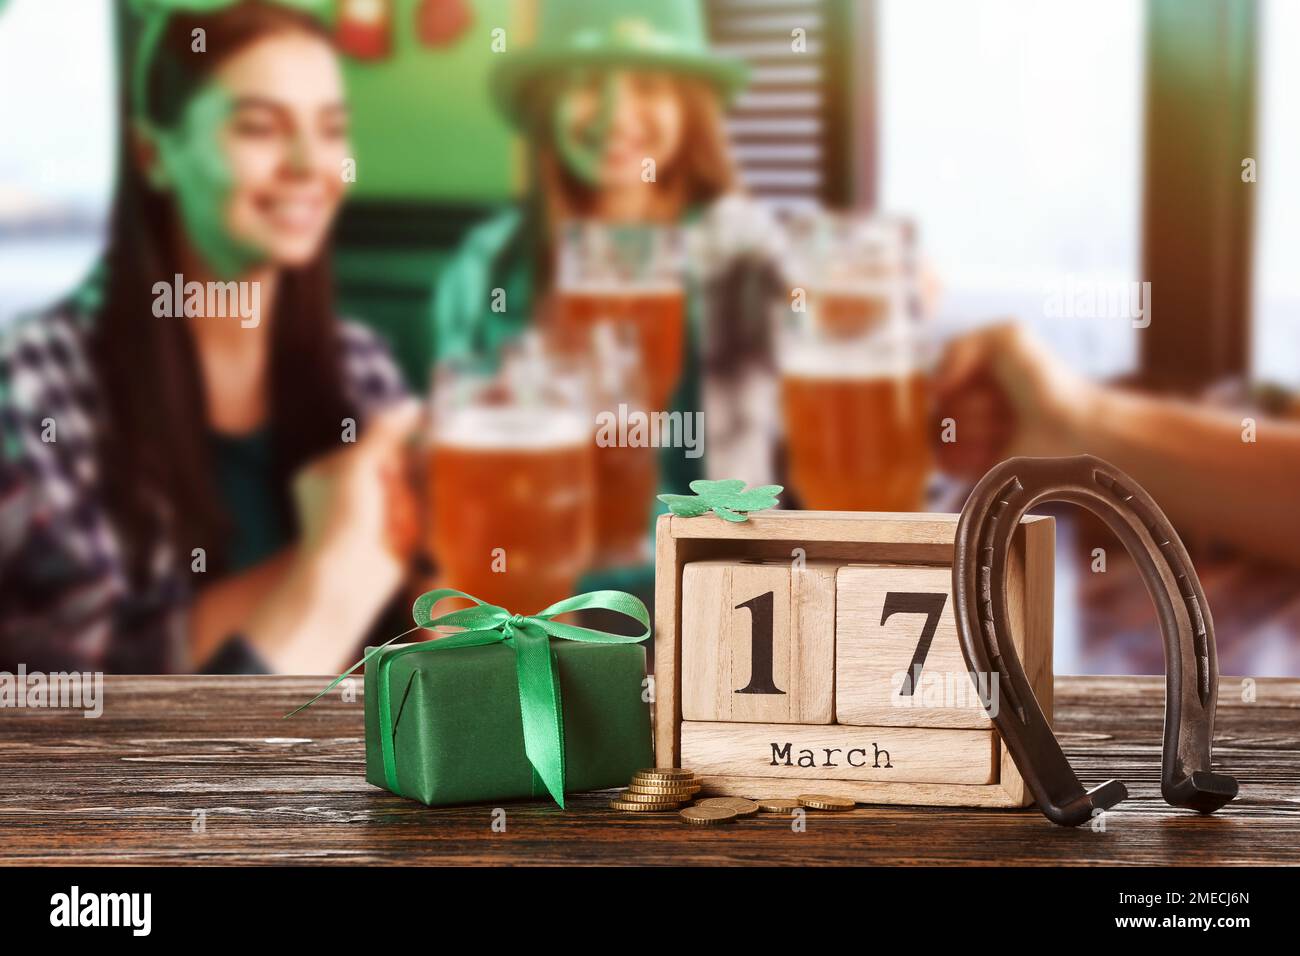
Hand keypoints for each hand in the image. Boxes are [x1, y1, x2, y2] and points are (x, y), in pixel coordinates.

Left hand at [245, 399, 422, 672]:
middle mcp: (345, 494)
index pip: (371, 447)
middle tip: (387, 500)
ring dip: (406, 505)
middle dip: (398, 483)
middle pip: (393, 469)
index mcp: (325, 473)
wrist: (345, 581)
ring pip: (407, 493)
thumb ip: (385, 433)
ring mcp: (369, 519)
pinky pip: (414, 518)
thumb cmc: (341, 519)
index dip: (389, 453)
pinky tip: (403, 535)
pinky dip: (413, 524)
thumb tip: (414, 404)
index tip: (392, 466)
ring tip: (391, 525)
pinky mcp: (391, 539)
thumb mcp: (359, 466)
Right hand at [932, 322, 1095, 478]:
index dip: (954, 383)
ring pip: (940, 438)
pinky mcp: (970, 466)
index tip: (989, 381)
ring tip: (1010, 428)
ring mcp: (963, 437)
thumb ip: (958, 346)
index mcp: (965, 375)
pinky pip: (945, 463)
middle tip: (1008, 409)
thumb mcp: (1007, 338)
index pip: (930, 383)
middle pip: (937, 412)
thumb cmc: (1047, 380)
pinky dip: (972, 455)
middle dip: (976, 409)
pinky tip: (999, 449)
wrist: (1075, 426)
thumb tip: (932, 390)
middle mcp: (961, 405)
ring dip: (979, 432)